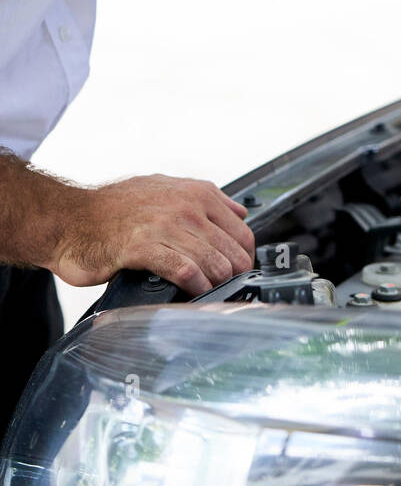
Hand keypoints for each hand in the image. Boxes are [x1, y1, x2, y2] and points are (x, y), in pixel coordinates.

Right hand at [49, 173, 254, 295]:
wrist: (71, 218)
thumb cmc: (114, 209)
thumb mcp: (166, 189)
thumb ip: (204, 200)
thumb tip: (238, 211)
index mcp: (197, 193)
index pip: (242, 232)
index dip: (245, 259)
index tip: (240, 275)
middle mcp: (186, 206)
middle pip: (232, 251)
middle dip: (234, 277)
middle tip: (228, 292)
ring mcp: (165, 225)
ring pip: (213, 262)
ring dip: (216, 285)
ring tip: (211, 296)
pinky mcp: (143, 247)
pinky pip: (184, 270)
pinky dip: (195, 287)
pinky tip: (192, 293)